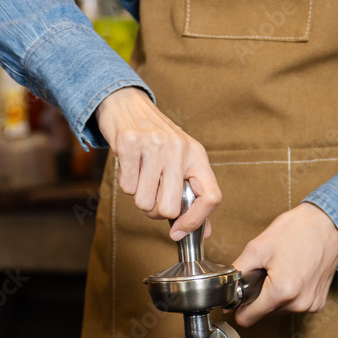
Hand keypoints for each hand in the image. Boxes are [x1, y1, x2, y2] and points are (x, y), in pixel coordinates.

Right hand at [96, 87, 220, 238]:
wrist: (127, 104)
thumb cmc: (156, 138)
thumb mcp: (182, 160)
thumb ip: (194, 196)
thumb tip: (204, 233)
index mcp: (197, 155)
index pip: (211, 197)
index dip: (196, 222)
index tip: (179, 232)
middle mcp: (179, 149)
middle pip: (170, 208)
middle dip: (156, 211)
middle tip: (152, 195)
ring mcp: (154, 145)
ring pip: (144, 202)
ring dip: (139, 197)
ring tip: (140, 176)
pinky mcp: (129, 143)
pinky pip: (126, 188)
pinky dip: (125, 184)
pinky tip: (130, 166)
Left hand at [232, 203, 337, 326]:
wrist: (328, 223)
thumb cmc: (297, 230)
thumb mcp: (257, 248)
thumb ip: (238, 273)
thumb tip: (226, 292)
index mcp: (282, 291)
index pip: (248, 318)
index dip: (238, 307)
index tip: (238, 296)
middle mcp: (299, 303)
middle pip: (263, 313)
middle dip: (259, 296)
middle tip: (265, 272)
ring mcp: (311, 305)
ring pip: (278, 310)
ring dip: (274, 295)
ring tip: (280, 271)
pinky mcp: (318, 302)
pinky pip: (294, 306)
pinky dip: (289, 294)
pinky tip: (292, 275)